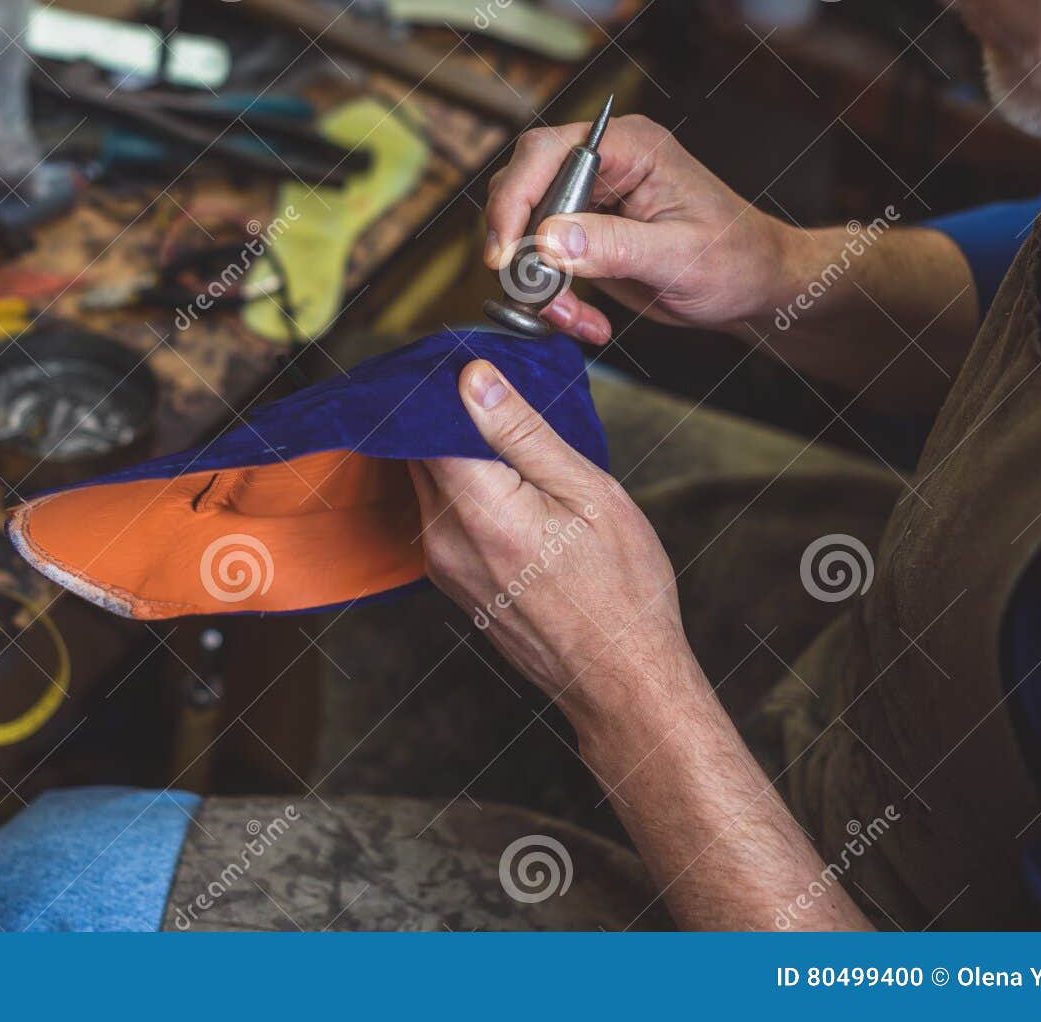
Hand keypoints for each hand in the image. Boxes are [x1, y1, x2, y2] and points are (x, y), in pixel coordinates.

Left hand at [408, 360, 693, 723]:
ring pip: (427, 477)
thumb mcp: (587, 493)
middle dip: (450, 411)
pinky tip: (508, 480)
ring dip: (457, 448)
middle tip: (499, 386)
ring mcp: (441, 562)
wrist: (620, 680)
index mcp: (477, 509)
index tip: (475, 360)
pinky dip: (462, 483)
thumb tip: (473, 377)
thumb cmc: (621, 591)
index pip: (425, 420)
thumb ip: (523, 432)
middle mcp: (443, 538)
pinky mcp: (449, 577)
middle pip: (419, 446)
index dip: (444, 381)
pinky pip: (439, 510)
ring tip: (513, 434)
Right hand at [485, 115, 806, 344]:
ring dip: (538, 282)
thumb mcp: (678, 256)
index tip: (506, 253)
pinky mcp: (584, 235)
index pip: (546, 153)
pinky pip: (543, 261)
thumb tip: (548, 240)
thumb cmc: (735, 260)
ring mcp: (591, 200)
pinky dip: (554, 297)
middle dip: (521, 248)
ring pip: (526, 229)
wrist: (754, 286)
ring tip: (574, 317)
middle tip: (537, 295)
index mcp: (630, 148)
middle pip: (524, 187)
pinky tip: (587, 321)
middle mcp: (604, 165)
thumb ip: (613, 246)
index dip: (515, 199)